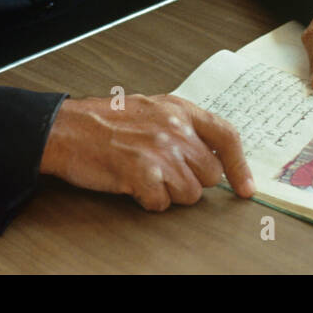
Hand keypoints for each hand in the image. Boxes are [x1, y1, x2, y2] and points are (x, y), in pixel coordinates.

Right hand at [40, 94, 254, 209]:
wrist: (67, 129)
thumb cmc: (104, 121)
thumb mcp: (151, 108)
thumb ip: (183, 125)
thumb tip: (211, 151)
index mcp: (179, 109)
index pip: (227, 136)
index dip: (240, 166)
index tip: (246, 188)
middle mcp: (175, 129)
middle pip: (211, 174)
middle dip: (191, 180)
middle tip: (165, 172)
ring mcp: (161, 152)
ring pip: (190, 193)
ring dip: (169, 192)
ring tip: (145, 175)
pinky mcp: (143, 174)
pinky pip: (163, 204)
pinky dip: (148, 200)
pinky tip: (132, 184)